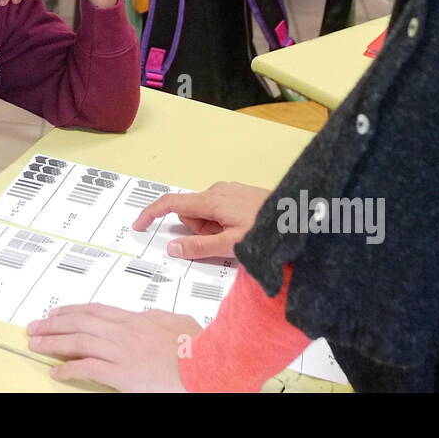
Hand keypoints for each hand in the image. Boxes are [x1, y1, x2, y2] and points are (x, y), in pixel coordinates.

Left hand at [27, 304, 200, 391]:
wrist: (207, 365)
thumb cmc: (198, 348)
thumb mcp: (179, 322)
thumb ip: (159, 318)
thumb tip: (150, 316)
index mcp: (137, 319)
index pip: (96, 311)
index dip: (73, 311)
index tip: (56, 313)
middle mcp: (125, 332)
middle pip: (81, 323)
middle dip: (54, 324)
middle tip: (34, 327)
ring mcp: (122, 352)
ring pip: (79, 342)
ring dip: (54, 342)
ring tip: (36, 344)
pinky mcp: (123, 373)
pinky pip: (89, 368)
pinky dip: (70, 368)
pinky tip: (57, 371)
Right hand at [132, 181, 270, 259]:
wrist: (300, 216)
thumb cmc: (265, 230)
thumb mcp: (231, 244)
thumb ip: (200, 247)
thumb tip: (171, 247)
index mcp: (211, 200)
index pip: (171, 203)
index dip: (151, 214)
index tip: (138, 227)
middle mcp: (217, 190)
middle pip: (190, 212)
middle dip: (197, 231)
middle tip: (222, 243)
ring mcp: (229, 191)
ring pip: (205, 213)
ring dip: (212, 229)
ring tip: (237, 238)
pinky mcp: (239, 194)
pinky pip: (218, 210)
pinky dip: (222, 224)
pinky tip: (242, 231)